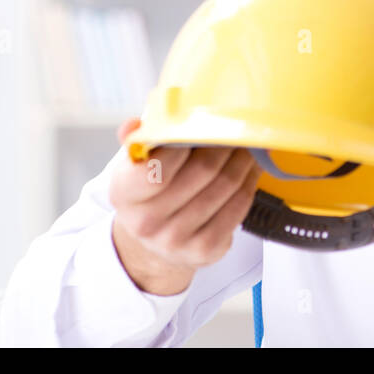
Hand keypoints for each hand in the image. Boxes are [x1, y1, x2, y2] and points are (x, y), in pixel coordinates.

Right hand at [109, 118, 262, 294]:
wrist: (155, 245)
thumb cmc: (151, 194)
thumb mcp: (136, 167)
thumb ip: (138, 141)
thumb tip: (135, 124)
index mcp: (124, 193)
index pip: (155, 168)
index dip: (182, 142)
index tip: (199, 125)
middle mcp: (146, 221)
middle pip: (203, 170)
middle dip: (225, 143)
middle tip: (236, 127)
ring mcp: (176, 239)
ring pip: (226, 185)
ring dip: (243, 159)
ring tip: (247, 145)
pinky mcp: (205, 249)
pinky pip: (239, 206)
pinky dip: (249, 182)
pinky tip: (249, 170)